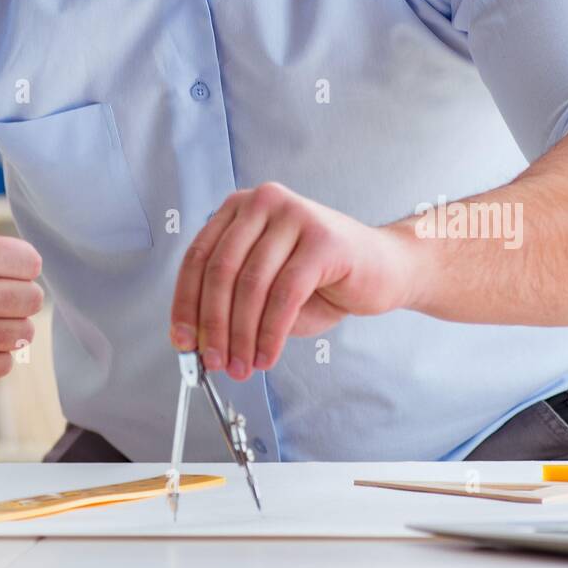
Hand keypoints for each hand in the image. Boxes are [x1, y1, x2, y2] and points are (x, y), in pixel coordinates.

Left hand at [168, 182, 416, 380]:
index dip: (185, 304)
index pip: (198, 257)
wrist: (385, 267)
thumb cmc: (323, 278)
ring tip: (242, 365)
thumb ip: (233, 302)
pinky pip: (284, 294)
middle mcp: (264, 202)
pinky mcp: (322, 240)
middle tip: (213, 361)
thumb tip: (199, 340)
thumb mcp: (266, 286)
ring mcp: (294, 216)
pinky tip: (267, 355)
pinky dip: (270, 333)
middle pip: (221, 271)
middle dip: (213, 325)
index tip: (183, 341)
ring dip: (241, 335)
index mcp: (241, 208)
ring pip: (250, 285)